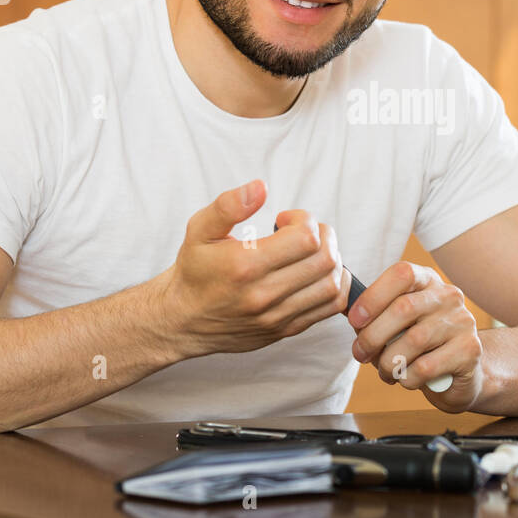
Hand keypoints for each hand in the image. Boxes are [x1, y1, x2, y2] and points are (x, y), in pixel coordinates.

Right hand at [158, 179, 350, 356]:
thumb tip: (260, 187)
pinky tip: (318, 273)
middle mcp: (264, 295)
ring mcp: (277, 317)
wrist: (182, 319)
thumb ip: (228, 205)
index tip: (285, 219)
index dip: (303, 219)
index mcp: (245, 266)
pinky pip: (329, 308)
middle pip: (324, 260)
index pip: (305, 238)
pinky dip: (336, 286)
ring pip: (331, 285)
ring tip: (312, 252)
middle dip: (323, 236)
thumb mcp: (200, 230)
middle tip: (304, 232)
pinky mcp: (285, 330)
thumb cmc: (194, 270)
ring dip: (332, 260)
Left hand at [347, 261, 482, 411]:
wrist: (460, 374)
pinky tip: (407, 379)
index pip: (402, 274)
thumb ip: (376, 315)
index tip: (354, 320)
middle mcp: (449, 296)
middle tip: (360, 354)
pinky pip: (426, 367)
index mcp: (428, 281)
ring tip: (386, 372)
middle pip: (403, 308)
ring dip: (389, 362)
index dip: (374, 296)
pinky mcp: (470, 350)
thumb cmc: (421, 347)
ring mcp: (463, 321)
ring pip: (414, 340)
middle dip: (373, 336)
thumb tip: (350, 314)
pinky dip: (407, 378)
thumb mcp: (398, 324)